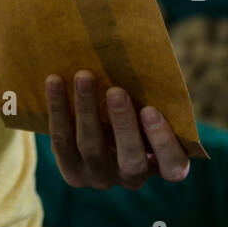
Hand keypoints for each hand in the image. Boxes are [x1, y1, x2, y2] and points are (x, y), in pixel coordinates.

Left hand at [45, 71, 190, 190]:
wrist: (96, 121)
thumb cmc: (133, 101)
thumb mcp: (147, 99)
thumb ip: (149, 89)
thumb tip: (140, 49)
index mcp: (163, 164)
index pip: (173, 166)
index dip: (163, 142)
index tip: (151, 110)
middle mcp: (133, 177)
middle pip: (131, 160)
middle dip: (122, 124)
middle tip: (116, 91)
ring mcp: (102, 178)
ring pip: (92, 148)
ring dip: (87, 110)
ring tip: (83, 76)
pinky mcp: (73, 173)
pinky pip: (62, 142)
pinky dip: (58, 110)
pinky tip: (54, 80)